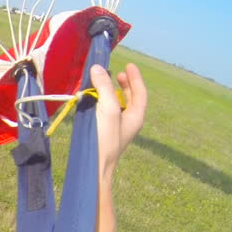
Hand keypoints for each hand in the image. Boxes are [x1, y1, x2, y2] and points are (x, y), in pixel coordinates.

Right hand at [89, 63, 147, 180]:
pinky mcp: (103, 132)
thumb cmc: (105, 138)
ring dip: (111, 92)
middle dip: (125, 85)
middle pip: (131, 99)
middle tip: (118, 73)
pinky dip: (101, 102)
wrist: (95, 166)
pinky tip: (91, 100)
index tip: (129, 65)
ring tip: (103, 83)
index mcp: (135, 116)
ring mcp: (116, 128)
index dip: (135, 78)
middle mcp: (128, 122)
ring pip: (117, 105)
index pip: (140, 93)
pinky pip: (105, 112)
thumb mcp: (108, 109)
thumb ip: (104, 88)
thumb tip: (98, 68)